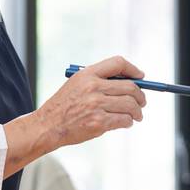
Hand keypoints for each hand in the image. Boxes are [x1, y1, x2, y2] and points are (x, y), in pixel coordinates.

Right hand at [3, 55, 146, 177]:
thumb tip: (129, 83)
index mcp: (87, 74)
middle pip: (130, 87)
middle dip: (140, 96)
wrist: (47, 126)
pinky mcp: (99, 122)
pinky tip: (126, 123)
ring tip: (137, 115)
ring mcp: (96, 105)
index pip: (118, 63)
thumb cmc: (64, 106)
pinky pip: (124, 120)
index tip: (141, 77)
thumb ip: (99, 80)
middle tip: (142, 102)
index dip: (133, 69)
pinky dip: (128, 122)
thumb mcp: (77, 84)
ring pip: (130, 105)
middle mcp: (92, 87)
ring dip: (137, 111)